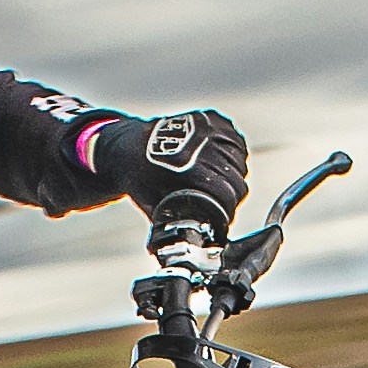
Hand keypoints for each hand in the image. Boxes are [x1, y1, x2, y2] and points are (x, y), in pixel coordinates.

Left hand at [89, 108, 247, 226]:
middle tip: (221, 205)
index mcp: (189, 167)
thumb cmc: (138, 178)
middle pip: (237, 179)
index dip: (228, 212)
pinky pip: (235, 141)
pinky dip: (232, 154)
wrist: (127, 147)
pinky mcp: (211, 118)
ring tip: (219, 184)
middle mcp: (202, 143)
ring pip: (239, 160)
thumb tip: (187, 250)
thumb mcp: (154, 207)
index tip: (224, 220)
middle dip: (231, 196)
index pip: (228, 194)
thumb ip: (174, 226)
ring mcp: (208, 127)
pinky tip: (219, 163)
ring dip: (233, 175)